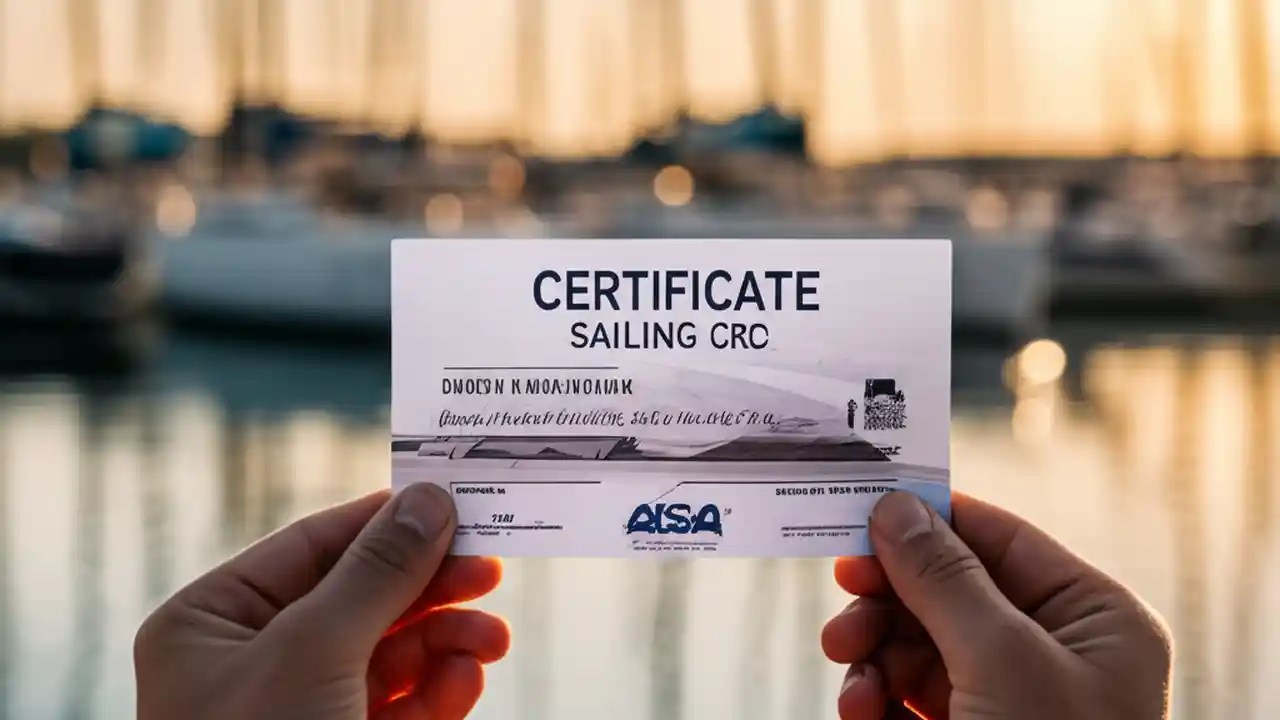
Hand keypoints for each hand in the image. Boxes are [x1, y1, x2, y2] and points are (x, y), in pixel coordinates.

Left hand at [135, 484, 509, 719]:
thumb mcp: (310, 653)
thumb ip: (375, 573)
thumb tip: (429, 499)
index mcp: (211, 624)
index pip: (313, 546)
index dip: (387, 521)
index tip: (456, 502)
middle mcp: (254, 660)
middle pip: (362, 596)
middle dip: (430, 586)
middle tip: (490, 566)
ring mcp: (303, 710)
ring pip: (392, 650)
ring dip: (447, 640)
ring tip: (491, 640)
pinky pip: (403, 703)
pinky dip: (441, 688)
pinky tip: (469, 679)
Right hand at [822, 492, 1171, 718]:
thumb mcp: (1002, 662)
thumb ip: (945, 580)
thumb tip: (897, 508)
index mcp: (1094, 621)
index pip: (999, 540)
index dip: (929, 522)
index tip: (860, 513)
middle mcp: (1054, 654)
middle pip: (947, 592)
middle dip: (889, 602)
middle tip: (845, 608)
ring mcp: (1008, 702)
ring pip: (917, 646)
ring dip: (873, 656)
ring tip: (852, 678)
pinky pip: (908, 697)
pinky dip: (876, 700)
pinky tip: (862, 713)